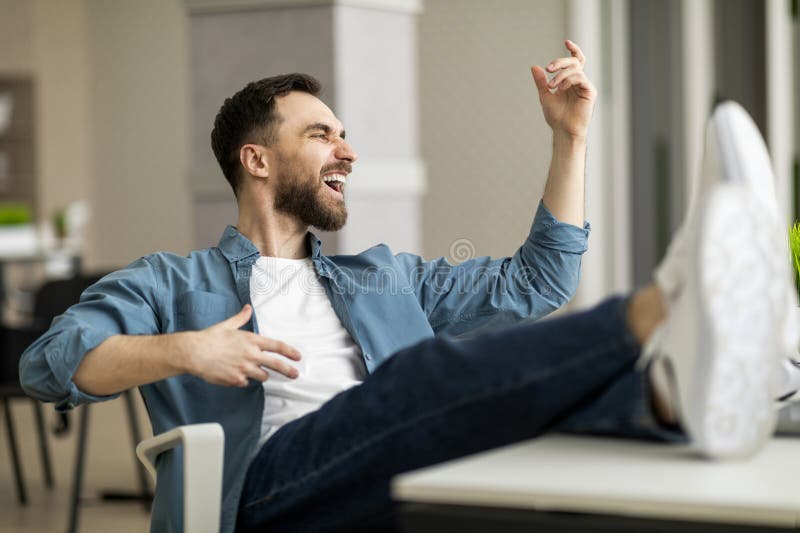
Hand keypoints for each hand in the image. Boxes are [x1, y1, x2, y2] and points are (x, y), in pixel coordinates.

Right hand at [183, 304, 301, 386]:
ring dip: (260, 374)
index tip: (298, 357)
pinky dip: (242, 380)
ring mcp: (245, 369)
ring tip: (250, 370)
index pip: (277, 346)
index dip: (290, 352)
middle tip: (295, 374)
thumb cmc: (210, 338)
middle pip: (276, 365)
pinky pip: (245, 383)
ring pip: (262, 376)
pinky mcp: (236, 380)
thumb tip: (248, 308)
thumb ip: (241, 318)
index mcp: (252, 340)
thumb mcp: (227, 325)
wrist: (194, 352)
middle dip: (288, 370)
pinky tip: (233, 374)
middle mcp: (251, 355)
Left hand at [531, 40, 596, 140]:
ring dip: (561, 75)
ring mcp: (585, 86)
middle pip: (574, 62)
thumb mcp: (545, 95)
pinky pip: (581, 78)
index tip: (566, 42)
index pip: (575, 61)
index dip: (573, 50)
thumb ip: (541, 81)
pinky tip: (560, 88)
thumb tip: (534, 67)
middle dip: (560, 62)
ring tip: (551, 86)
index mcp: (571, 81)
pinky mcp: (590, 92)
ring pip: (576, 69)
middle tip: (548, 69)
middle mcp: (580, 81)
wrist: (563, 130)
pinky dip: (569, 80)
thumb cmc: (556, 116)